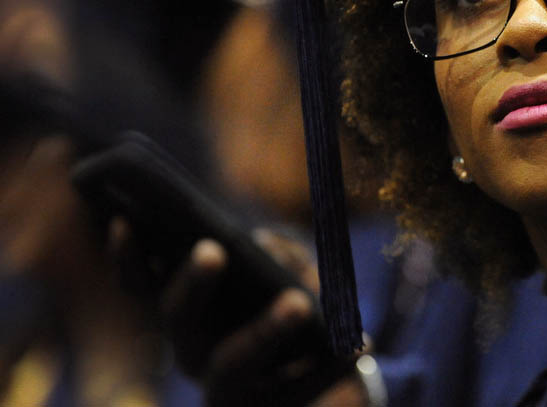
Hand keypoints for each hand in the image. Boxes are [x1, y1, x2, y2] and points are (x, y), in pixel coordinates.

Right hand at [109, 220, 366, 405]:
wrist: (323, 373)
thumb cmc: (292, 306)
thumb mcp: (289, 271)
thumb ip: (281, 255)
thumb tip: (266, 246)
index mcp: (186, 314)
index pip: (142, 286)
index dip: (129, 258)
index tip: (124, 220)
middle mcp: (195, 353)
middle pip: (179, 321)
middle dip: (193, 285)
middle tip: (211, 249)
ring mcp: (228, 388)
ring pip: (233, 363)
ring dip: (266, 331)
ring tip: (300, 301)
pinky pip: (299, 388)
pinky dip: (330, 364)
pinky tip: (361, 343)